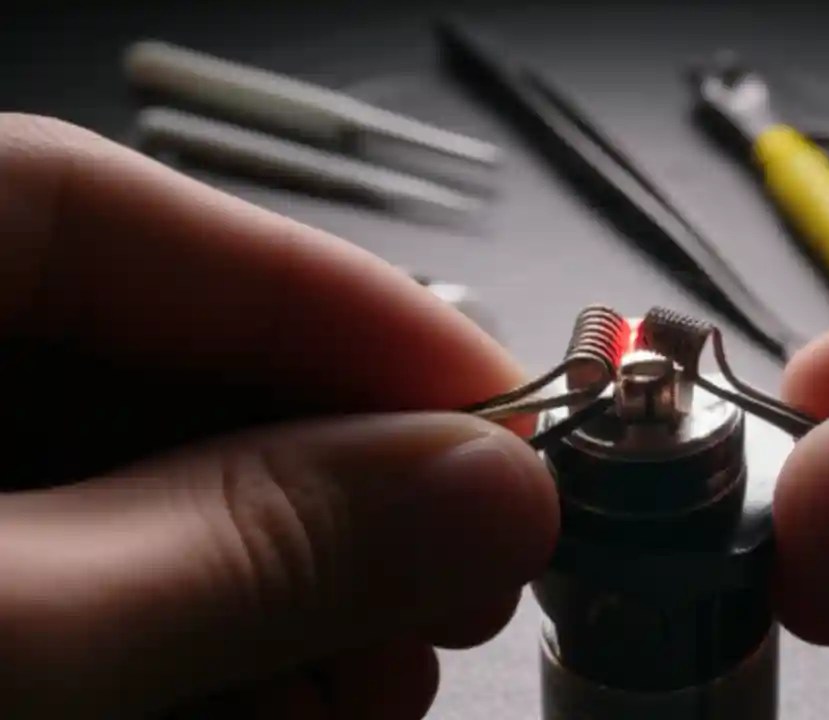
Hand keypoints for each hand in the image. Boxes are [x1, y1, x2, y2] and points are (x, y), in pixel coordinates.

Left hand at [0, 114, 557, 718]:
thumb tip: (491, 491)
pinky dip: (204, 641)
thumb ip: (248, 547)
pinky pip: (89, 579)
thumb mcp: (10, 641)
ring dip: (289, 588)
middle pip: (147, 361)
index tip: (500, 413)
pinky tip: (286, 702)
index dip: (333, 307)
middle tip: (464, 575)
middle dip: (329, 487)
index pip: (116, 209)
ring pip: (133, 486)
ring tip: (378, 680)